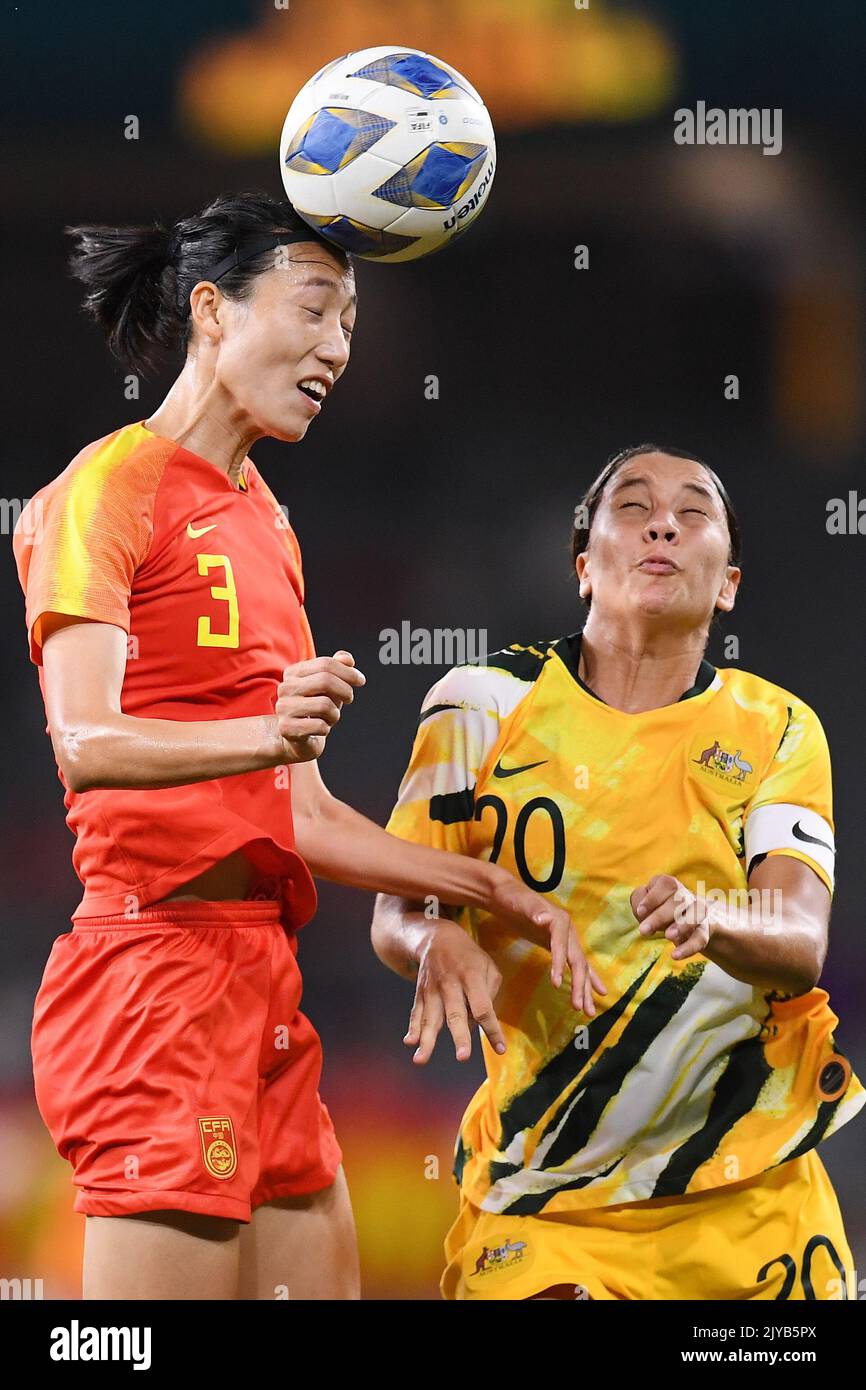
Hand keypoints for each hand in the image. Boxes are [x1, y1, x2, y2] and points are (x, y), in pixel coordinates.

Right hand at [275, 650, 364, 761]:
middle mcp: (285, 687)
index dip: (348, 672)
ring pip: (324, 705)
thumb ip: (337, 668)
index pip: (326, 664)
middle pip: (325, 681)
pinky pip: (320, 726)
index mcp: (294, 672)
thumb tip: (347, 659)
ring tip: (330, 717)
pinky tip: (320, 729)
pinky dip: (326, 728)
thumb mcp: (329, 686)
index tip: (360, 681)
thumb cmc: (316, 708)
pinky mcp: (286, 728)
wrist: (298, 738)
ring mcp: (283, 708)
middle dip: (345, 691)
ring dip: (335, 713)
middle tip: (349, 699)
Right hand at [403, 919, 504, 1064]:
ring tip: (421, 1059)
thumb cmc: (469, 957)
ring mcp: (432, 990)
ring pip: (431, 1017)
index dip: (492, 1029)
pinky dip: (413, 1028)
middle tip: (463, 1057)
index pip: (483, 1007)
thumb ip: (490, 993)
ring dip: (427, 1039)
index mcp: (472, 977)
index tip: (500, 1049)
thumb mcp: (489, 966)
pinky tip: (410, 1042)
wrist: (437, 938)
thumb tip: (479, 1022)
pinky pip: (416, 1013)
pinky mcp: (421, 994)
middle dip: (460, 1036)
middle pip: (456, 1014)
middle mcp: (451, 985)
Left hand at [486, 869, 606, 1016]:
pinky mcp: (559, 946)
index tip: (557, 985)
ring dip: (585, 988)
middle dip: (579, 984)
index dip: (560, 964)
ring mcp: (565, 939)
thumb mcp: (521, 902)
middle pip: (577, 960)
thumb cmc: (512, 897)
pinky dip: (584, 979)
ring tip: (589, 1011)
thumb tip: (543, 918)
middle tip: (579, 1007)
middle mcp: (567, 930)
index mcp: (560, 921)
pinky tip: (593, 993)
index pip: (563, 946)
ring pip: (579, 966)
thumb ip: (533, 909)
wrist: (506, 894)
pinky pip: (574, 965)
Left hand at [631, 873, 719, 959]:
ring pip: (695, 915)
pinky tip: (675, 955)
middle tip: (643, 931)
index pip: (666, 885)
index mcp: (670, 885)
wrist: (689, 920)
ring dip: (682, 925)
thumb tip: (642, 913)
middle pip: (679, 901)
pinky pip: (700, 938)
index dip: (653, 898)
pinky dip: (688, 947)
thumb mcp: (646, 903)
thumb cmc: (659, 909)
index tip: (640, 912)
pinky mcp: (704, 931)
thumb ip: (638, 902)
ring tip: (668, 936)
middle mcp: (686, 896)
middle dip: (660, 916)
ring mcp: (698, 913)